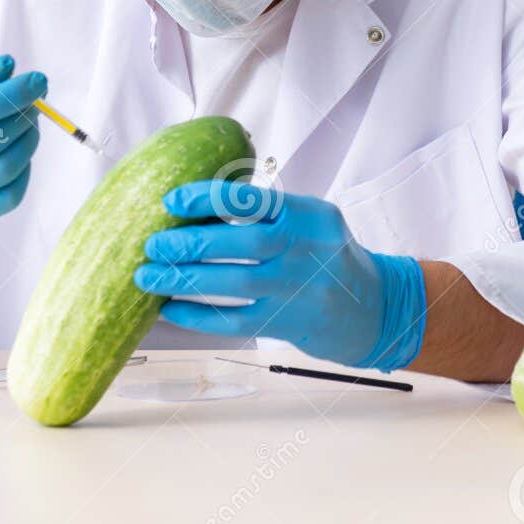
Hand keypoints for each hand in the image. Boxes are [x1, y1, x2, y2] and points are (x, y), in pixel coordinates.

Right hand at [0, 55, 46, 233]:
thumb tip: (9, 67)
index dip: (9, 95)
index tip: (37, 80)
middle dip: (22, 115)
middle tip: (35, 98)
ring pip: (4, 171)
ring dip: (28, 141)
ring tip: (29, 122)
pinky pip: (6, 198)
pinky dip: (23, 171)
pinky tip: (21, 153)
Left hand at [135, 182, 427, 369]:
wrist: (375, 308)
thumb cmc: (328, 256)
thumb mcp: (313, 221)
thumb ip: (269, 212)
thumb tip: (198, 203)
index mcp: (312, 216)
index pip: (257, 202)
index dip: (210, 199)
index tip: (173, 201)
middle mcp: (309, 251)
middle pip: (245, 244)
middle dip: (192, 243)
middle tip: (154, 243)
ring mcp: (300, 291)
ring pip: (236, 284)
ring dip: (186, 279)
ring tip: (149, 275)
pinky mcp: (289, 325)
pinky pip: (236, 322)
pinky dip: (199, 316)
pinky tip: (170, 308)